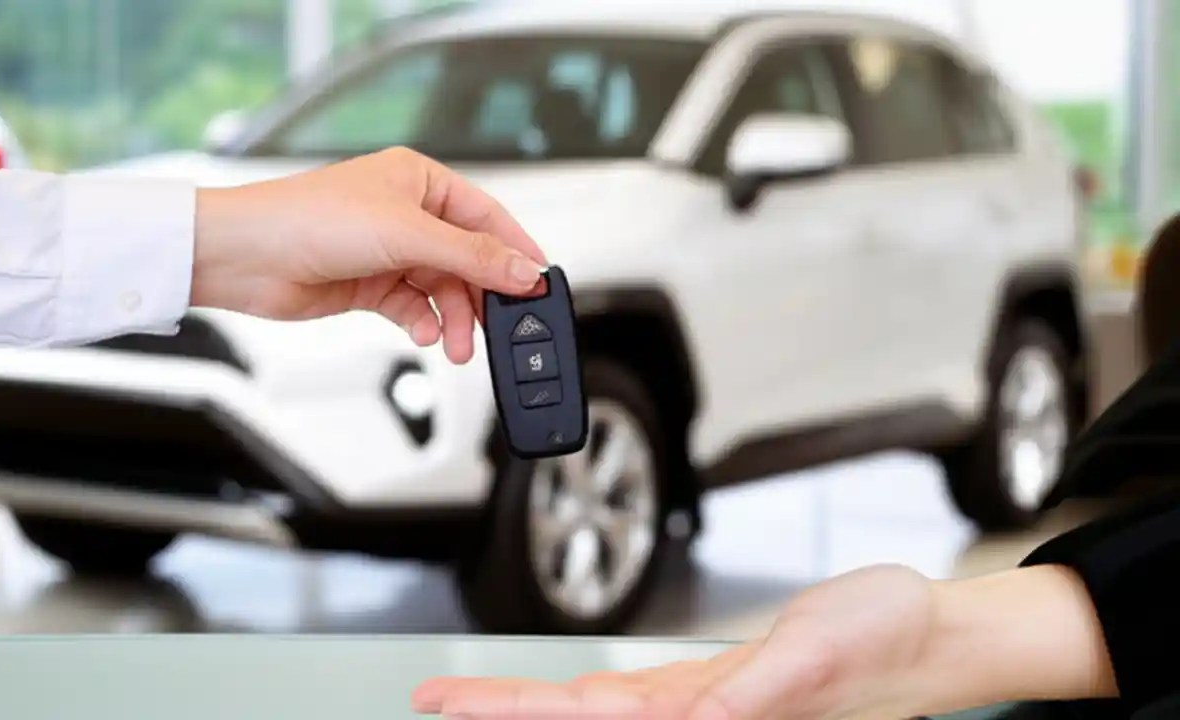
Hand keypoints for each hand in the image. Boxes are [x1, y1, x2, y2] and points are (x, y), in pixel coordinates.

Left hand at [190, 147, 546, 363]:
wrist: (244, 257)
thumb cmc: (307, 219)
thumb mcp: (407, 235)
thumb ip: (474, 257)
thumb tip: (524, 271)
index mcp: (420, 181)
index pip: (488, 218)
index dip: (517, 252)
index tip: (541, 285)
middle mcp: (406, 214)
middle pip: (468, 261)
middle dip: (483, 297)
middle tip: (503, 328)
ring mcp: (387, 252)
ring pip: (442, 290)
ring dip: (454, 319)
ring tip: (459, 343)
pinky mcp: (369, 286)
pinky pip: (413, 308)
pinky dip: (423, 324)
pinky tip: (425, 334)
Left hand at [411, 565, 1116, 718]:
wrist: (917, 639)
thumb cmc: (878, 643)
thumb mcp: (818, 652)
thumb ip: (759, 688)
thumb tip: (703, 719)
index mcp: (706, 702)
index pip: (589, 713)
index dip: (518, 708)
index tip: (454, 704)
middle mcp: (692, 706)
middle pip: (578, 713)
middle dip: (503, 708)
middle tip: (433, 698)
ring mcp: (702, 698)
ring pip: (600, 705)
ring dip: (533, 704)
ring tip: (472, 702)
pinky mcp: (718, 681)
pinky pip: (637, 694)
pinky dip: (587, 699)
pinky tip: (567, 704)